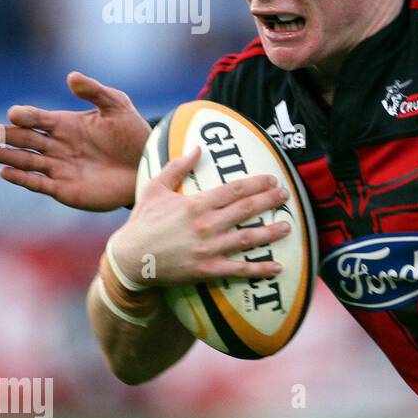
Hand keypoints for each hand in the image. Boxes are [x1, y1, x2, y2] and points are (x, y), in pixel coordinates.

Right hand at [0, 71, 150, 210]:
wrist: (146, 165)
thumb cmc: (133, 134)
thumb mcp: (117, 106)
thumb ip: (95, 91)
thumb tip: (71, 76)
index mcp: (64, 124)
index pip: (37, 118)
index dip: (25, 115)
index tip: (16, 113)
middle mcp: (56, 145)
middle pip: (23, 139)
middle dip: (2, 135)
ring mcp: (58, 167)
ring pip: (26, 160)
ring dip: (6, 156)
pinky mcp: (64, 188)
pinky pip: (38, 183)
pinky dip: (21, 178)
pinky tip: (5, 172)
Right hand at [109, 147, 289, 289]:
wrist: (129, 259)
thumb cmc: (143, 222)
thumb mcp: (154, 189)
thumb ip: (176, 167)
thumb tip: (196, 148)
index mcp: (196, 204)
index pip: (234, 190)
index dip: (257, 183)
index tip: (273, 179)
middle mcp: (206, 225)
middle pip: (246, 209)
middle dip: (269, 201)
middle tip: (286, 196)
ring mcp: (208, 248)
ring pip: (248, 238)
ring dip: (271, 232)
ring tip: (288, 226)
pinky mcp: (208, 269)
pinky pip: (238, 269)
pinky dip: (259, 269)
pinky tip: (277, 267)